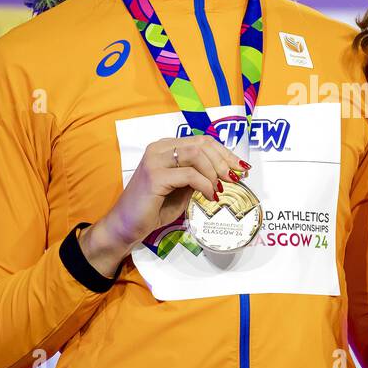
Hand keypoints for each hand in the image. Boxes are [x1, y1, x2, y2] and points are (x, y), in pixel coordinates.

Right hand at [80, 135, 248, 275]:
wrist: (126, 226)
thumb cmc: (154, 208)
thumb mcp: (182, 189)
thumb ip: (198, 177)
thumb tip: (226, 174)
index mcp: (166, 147)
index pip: (202, 141)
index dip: (225, 152)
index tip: (241, 167)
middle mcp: (159, 148)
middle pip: (202, 144)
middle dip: (224, 161)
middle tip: (236, 178)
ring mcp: (155, 160)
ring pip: (196, 154)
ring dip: (214, 172)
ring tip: (221, 188)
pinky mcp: (154, 176)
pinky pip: (189, 174)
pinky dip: (205, 184)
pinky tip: (210, 196)